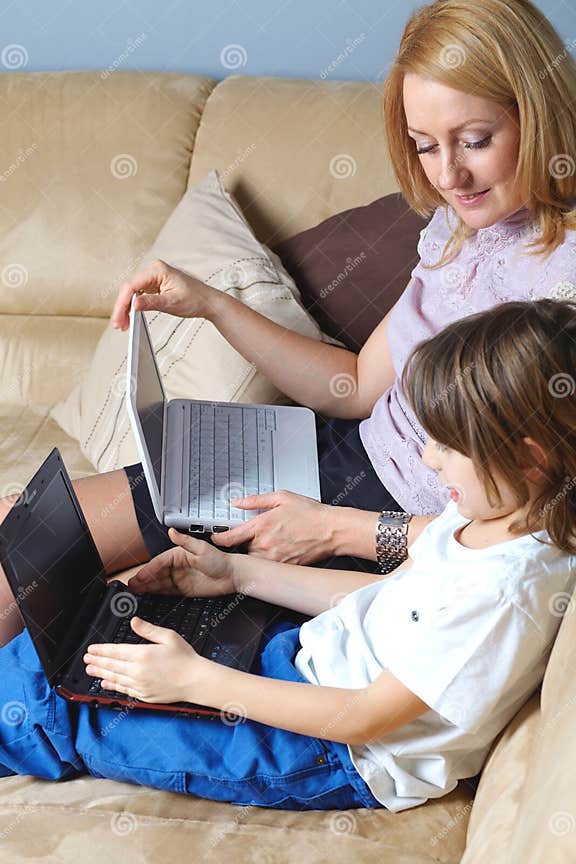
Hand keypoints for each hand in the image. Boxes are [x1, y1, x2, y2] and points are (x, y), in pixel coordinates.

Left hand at [83, 617, 201, 702]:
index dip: (101, 650)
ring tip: (90, 671)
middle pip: (112, 666)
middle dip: (97, 662)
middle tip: (86, 660)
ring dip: (101, 674)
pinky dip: (113, 686)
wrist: (195, 681)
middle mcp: (138, 671)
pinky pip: (124, 690)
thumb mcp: (168, 637)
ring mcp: (140, 685)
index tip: (91, 649)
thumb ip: (148, 629)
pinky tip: (106, 684)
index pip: (116, 651)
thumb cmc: (185, 658)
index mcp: (142, 654)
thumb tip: (134, 621)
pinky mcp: (144, 695)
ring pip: (115, 679)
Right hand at [111, 258, 217, 330]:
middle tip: (119, 324)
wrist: (207, 301)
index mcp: (157, 270)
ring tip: (123, 323)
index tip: (119, 316)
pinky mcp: (155, 284)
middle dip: (122, 307)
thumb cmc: (195, 299)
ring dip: (126, 308)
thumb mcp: (172, 303)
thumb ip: (152, 303)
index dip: (122, 302)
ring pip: (132, 292)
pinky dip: (134, 305)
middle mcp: (154, 270)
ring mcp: (154, 277)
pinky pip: (139, 294)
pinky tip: (131, 315)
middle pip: (129, 288)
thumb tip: (134, 304)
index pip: (132, 285)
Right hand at [127, 528, 235, 596]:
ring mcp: (179, 578)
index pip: (159, 562)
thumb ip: (185, 541)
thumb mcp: (202, 548)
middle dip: (143, 579)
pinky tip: (147, 595)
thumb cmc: (220, 560)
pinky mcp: (183, 589)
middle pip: (156, 573)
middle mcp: (177, 566)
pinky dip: (156, 593)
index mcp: (178, 554)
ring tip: (134, 592)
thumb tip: (171, 531)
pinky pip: (166, 591)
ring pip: (158, 583)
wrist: (232, 575)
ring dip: (146, 587)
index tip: (139, 577)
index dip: (148, 570)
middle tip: (130, 586)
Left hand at [211, 490, 335, 563]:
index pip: (230, 537)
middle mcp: (265, 544)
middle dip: (243, 545)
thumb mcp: (282, 497)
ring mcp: (274, 558)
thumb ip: (256, 500)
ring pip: (253, 560)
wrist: (332, 531)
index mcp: (261, 525)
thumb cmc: (311, 514)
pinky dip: (269, 562)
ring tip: (269, 544)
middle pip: (240, 550)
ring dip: (255, 554)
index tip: (216, 538)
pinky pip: (268, 568)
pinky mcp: (285, 568)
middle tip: (253, 537)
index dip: (219, 538)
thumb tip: (238, 502)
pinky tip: (279, 552)